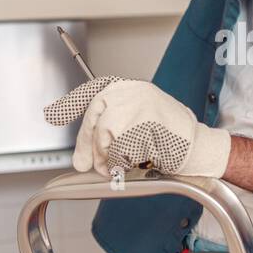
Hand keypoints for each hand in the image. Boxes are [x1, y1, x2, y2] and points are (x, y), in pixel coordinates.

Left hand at [44, 77, 230, 178]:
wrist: (198, 145)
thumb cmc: (171, 135)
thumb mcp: (140, 118)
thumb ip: (110, 128)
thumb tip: (81, 155)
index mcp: (130, 88)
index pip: (92, 91)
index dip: (70, 104)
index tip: (54, 114)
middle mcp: (131, 93)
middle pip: (94, 119)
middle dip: (88, 145)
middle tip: (87, 163)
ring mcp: (135, 108)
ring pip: (103, 137)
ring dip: (107, 157)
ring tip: (123, 163)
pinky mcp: (138, 127)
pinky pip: (116, 151)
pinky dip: (120, 164)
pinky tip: (136, 161)